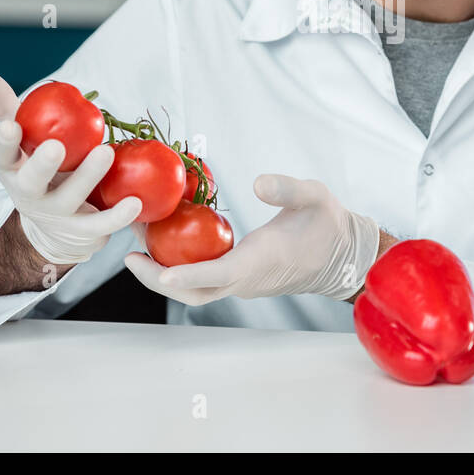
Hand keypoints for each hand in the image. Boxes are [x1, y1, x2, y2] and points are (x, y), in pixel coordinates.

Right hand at [0, 70, 140, 264]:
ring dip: (87, 178)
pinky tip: (135, 202)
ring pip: (68, 199)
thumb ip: (6, 107)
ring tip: (106, 153)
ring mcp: (55, 214)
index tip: (10, 125)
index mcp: (13, 169)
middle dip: (42, 166)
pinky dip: (117, 216)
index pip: (2, 156)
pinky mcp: (81, 231)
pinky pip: (99, 226)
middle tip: (56, 147)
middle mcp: (30, 193)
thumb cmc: (39, 166)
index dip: (4, 142)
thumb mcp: (23, 139)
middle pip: (30, 183)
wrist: (55, 226)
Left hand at [123, 174, 380, 304]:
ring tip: (139, 245)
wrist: (344, 257)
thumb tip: (256, 181)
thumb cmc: (329, 226)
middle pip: (193, 293)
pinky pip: (204, 281)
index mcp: (260, 262)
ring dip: (164, 274)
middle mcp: (246, 280)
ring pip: (195, 291)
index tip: (158, 271)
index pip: (217, 274)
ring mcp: (242, 284)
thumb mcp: (315, 196)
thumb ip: (288, 189)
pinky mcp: (241, 279)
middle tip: (129, 254)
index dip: (186, 274)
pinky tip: (167, 241)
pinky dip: (180, 268)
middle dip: (157, 279)